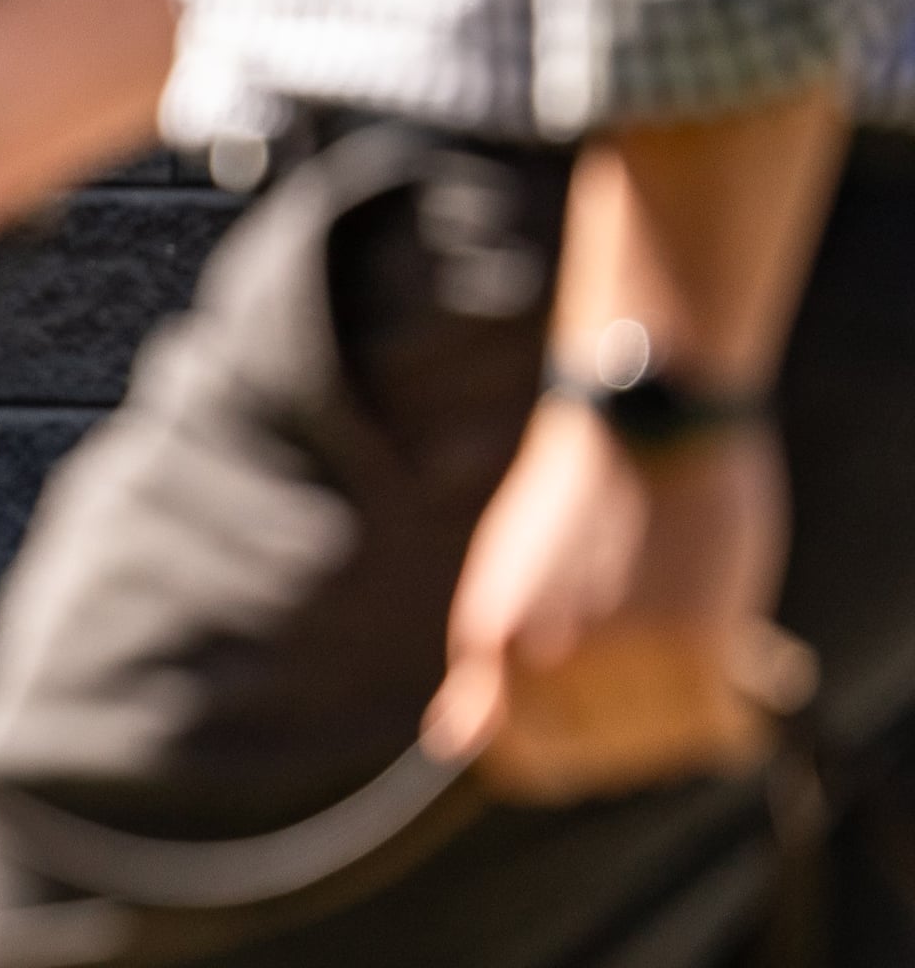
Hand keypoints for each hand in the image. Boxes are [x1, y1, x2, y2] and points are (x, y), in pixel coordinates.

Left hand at [430, 404, 801, 802]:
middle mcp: (541, 658)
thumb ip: (489, 672)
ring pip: (664, 747)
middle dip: (634, 729)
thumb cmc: (583, 502)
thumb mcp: (506, 582)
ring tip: (687, 635)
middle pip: (599, 763)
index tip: (602, 721)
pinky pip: (717, 724)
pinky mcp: (691, 645)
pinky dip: (732, 705)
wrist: (647, 422)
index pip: (521, 763)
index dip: (568, 753)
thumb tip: (453, 743)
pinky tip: (729, 654)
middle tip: (657, 661)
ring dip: (687, 711)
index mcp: (489, 641)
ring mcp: (614, 656)